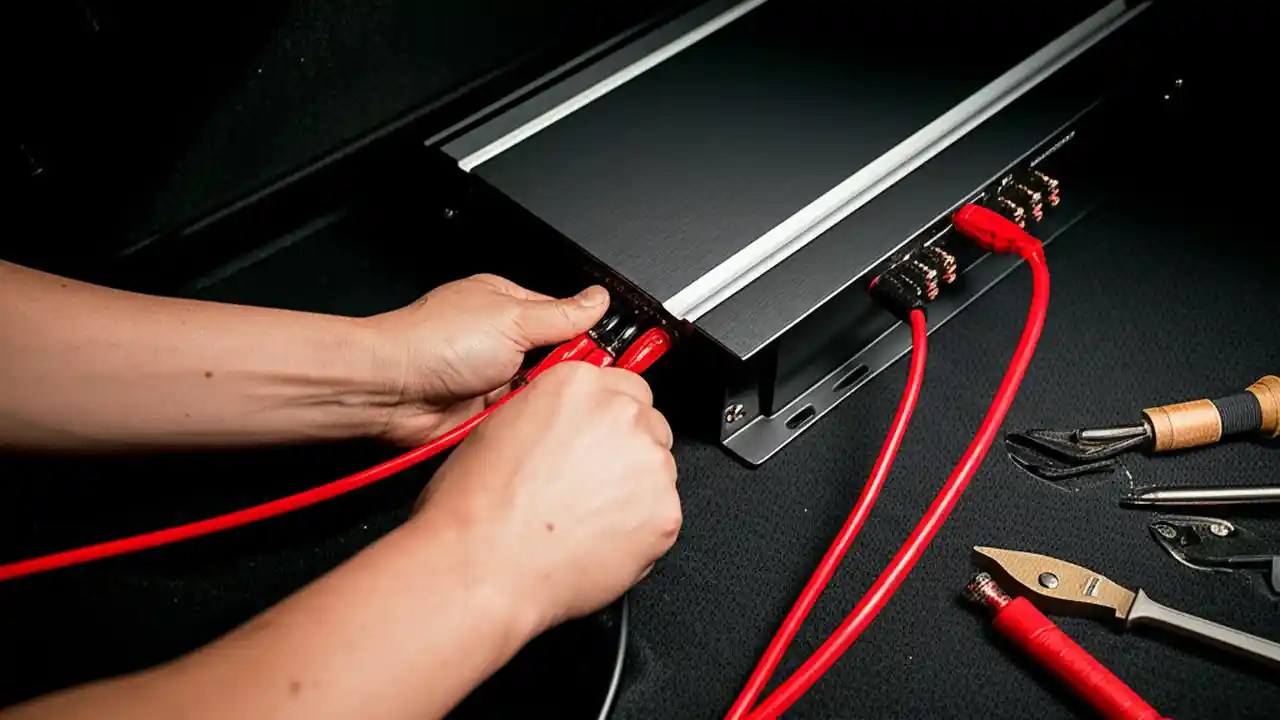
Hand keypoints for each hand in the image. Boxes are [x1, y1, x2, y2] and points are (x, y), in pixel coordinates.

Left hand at [362, 274, 609, 444]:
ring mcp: (492, 377)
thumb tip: (598, 299)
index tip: (609, 355)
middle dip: (563, 373)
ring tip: (538, 400)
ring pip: (541, 393)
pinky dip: (523, 423)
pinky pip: (521, 420)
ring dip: (541, 399)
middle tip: (568, 379)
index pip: (566, 319)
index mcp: (508, 305)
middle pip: (557, 359)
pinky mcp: (484, 413)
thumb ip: (563, 314)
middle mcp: (500, 340)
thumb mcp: (514, 319)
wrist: (391, 390)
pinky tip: (523, 422)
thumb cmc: (435, 342)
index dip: (588, 338)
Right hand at [412, 362, 680, 631]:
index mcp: (578, 385)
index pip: (624, 387)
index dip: (610, 419)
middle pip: (648, 425)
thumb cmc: (477, 507)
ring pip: (658, 471)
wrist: (483, 565)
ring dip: (635, 490)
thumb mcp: (500, 427)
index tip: (601, 439)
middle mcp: (621, 414)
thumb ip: (550, 414)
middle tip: (592, 485)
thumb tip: (567, 425)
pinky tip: (599, 541)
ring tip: (588, 518)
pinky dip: (640, 530)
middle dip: (626, 452)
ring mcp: (649, 463)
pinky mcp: (665, 512)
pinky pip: (662, 516)